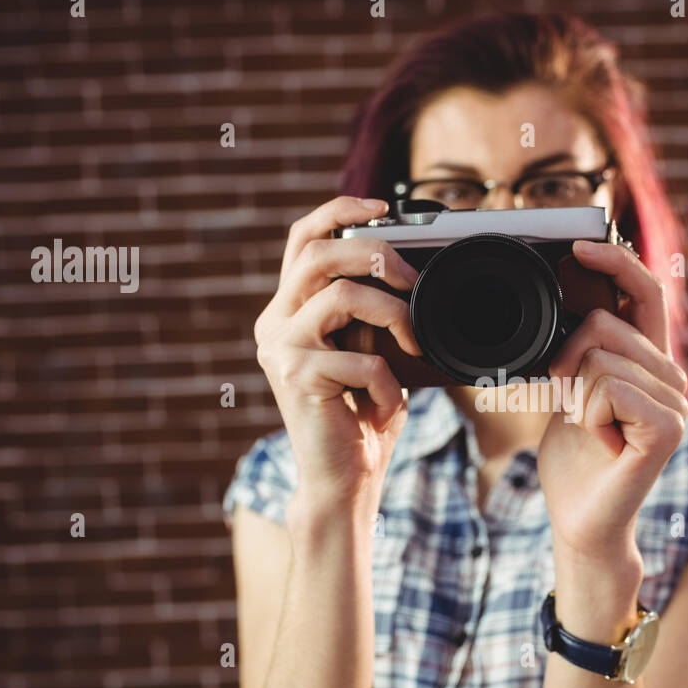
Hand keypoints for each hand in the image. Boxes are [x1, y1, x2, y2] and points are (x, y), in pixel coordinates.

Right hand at [253, 196, 420, 521]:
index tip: (382, 206)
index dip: (338, 209)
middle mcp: (274, 324)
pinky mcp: (296, 379)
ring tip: (413, 344)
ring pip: (340, 296)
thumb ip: (372, 316)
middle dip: (374, 254)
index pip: (302, 239)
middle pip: (316, 252)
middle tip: (412, 281)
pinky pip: (360, 358)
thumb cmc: (364, 420)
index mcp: (289, 313)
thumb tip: (408, 274)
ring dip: (392, 315)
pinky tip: (387, 408)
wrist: (344, 482)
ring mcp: (280, 350)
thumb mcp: (372, 355)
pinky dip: (388, 382)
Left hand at [537, 240, 687, 607]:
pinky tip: (601, 443)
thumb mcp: (568, 391)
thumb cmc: (574, 459)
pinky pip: (609, 386)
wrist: (580, 518)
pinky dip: (587, 415)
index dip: (617, 261)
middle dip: (565, 360)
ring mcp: (674, 401)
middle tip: (566, 405)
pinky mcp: (668, 427)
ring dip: (573, 396)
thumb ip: (580, 351)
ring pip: (599, 357)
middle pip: (604, 323)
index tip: (579, 246)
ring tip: (588, 429)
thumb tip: (573, 309)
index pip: (645, 292)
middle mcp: (669, 376)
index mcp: (647, 362)